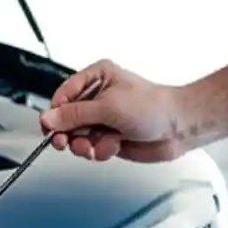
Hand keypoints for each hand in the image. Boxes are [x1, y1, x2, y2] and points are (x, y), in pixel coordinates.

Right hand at [38, 59, 185, 162]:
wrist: (178, 128)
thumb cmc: (154, 107)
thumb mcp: (109, 107)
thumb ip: (76, 115)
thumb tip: (50, 118)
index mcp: (97, 77)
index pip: (63, 96)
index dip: (55, 113)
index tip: (50, 128)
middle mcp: (97, 97)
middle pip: (66, 118)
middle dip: (68, 133)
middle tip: (64, 142)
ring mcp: (103, 118)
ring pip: (77, 136)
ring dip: (85, 144)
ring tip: (96, 145)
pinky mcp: (109, 136)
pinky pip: (91, 147)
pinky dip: (100, 150)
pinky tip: (114, 145)